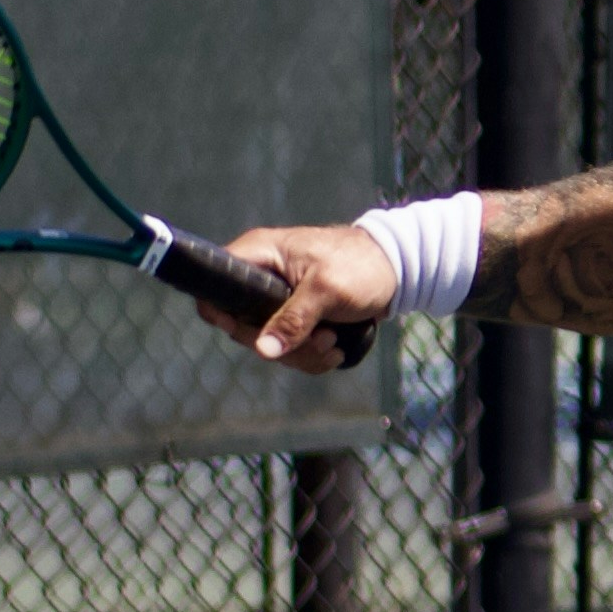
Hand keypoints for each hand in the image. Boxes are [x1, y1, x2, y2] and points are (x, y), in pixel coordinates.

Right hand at [194, 220, 397, 370]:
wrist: (398, 269)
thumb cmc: (361, 266)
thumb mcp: (327, 291)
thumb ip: (294, 319)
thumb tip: (264, 350)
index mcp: (260, 255)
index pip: (214, 285)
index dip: (223, 314)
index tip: (253, 331)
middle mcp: (262, 277)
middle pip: (242, 327)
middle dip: (282, 344)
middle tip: (320, 338)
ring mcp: (278, 300)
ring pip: (269, 344)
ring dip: (302, 353)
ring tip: (333, 342)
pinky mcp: (296, 317)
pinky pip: (289, 348)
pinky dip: (311, 356)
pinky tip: (336, 348)